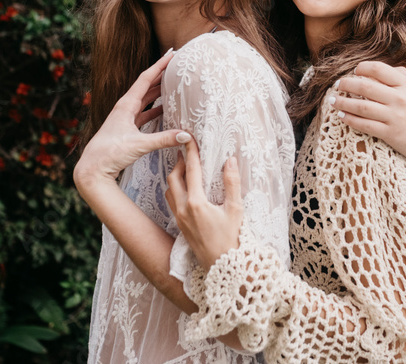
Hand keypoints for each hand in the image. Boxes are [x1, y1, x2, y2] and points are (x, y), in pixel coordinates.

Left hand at [74, 51, 190, 190]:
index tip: (172, 53)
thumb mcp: (139, 145)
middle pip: (146, 86)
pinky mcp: (127, 128)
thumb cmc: (109, 154)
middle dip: (161, 74)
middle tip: (176, 64)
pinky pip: (145, 113)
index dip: (159, 65)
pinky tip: (165, 109)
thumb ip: (164, 139)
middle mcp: (125, 108)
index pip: (145, 79)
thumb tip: (187, 135)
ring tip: (173, 83)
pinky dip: (156, 109)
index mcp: (125, 105)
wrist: (92, 169)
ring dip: (159, 91)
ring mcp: (125, 118)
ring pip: (146, 99)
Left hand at [166, 139, 242, 270]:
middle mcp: (184, 209)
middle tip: (187, 150)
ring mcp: (180, 218)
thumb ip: (232, 183)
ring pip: (170, 190)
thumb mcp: (236, 209)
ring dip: (175, 176)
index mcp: (196, 203)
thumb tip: (229, 160)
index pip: (192, 171)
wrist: (223, 267)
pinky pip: (171, 201)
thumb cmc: (232, 238)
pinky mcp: (180, 225)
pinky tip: (184, 188)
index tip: (189, 138)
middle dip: (180, 162)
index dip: (191, 152)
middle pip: (174, 178)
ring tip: (185, 167)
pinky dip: (175, 189)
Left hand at [331, 60, 405, 166]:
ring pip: (361, 106)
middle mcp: (400, 99)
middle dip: (346, 84)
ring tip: (332, 100)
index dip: (363, 68)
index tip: (354, 70)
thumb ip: (404, 76)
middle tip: (337, 84)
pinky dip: (350, 119)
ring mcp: (394, 117)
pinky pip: (364, 125)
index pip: (380, 69)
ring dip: (343, 102)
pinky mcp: (389, 133)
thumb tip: (380, 68)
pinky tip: (342, 116)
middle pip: (366, 86)